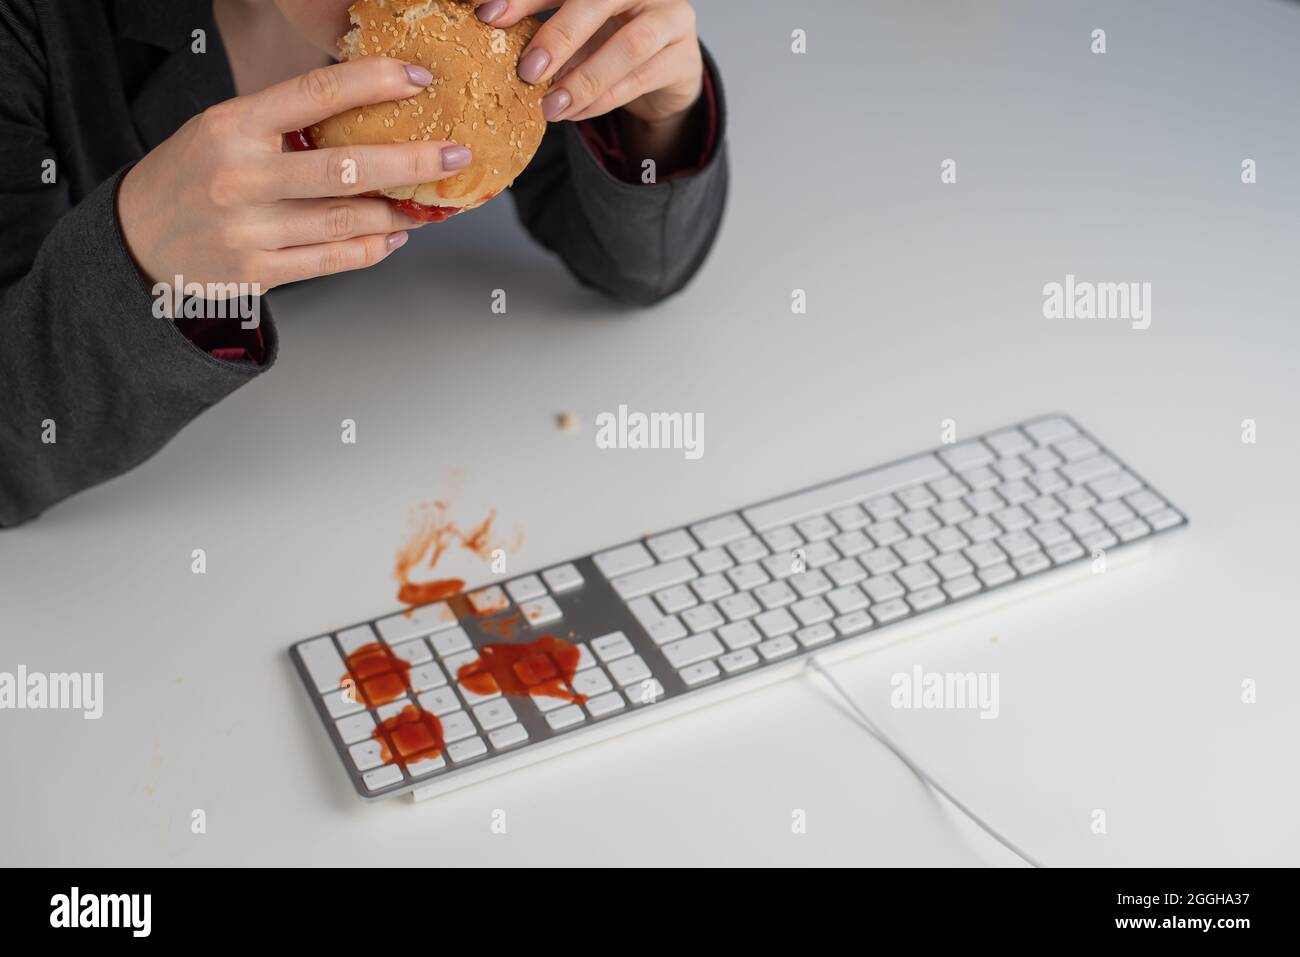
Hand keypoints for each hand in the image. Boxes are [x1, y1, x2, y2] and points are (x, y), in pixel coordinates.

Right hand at [117, 58, 472, 292]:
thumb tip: (371, 109)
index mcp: (233, 125)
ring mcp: (250, 229)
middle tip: (456, 154)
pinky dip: (371, 248)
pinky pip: (332, 259)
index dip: (375, 83)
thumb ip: (287, 121)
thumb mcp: (226, 128)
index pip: (315, 95)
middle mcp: (241, 176)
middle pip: (346, 168)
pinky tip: (394, 236)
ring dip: (400, 212)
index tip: (420, 79)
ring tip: (430, 202)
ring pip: (347, 220)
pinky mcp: (257, 272)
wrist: (136, 237)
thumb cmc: (195, 172)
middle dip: (412, 161)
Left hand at [473, 0, 703, 124]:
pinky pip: (643, 79)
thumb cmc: (609, 42)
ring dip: (586, 79)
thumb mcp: (574, 30)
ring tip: (551, 106)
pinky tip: (575, 113)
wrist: (665, 72)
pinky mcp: (684, 57)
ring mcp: (672, 17)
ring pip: (631, 45)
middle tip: (528, 70)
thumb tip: (492, 32)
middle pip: (601, 0)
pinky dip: (604, 99)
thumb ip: (542, 27)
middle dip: (560, 35)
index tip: (489, 16)